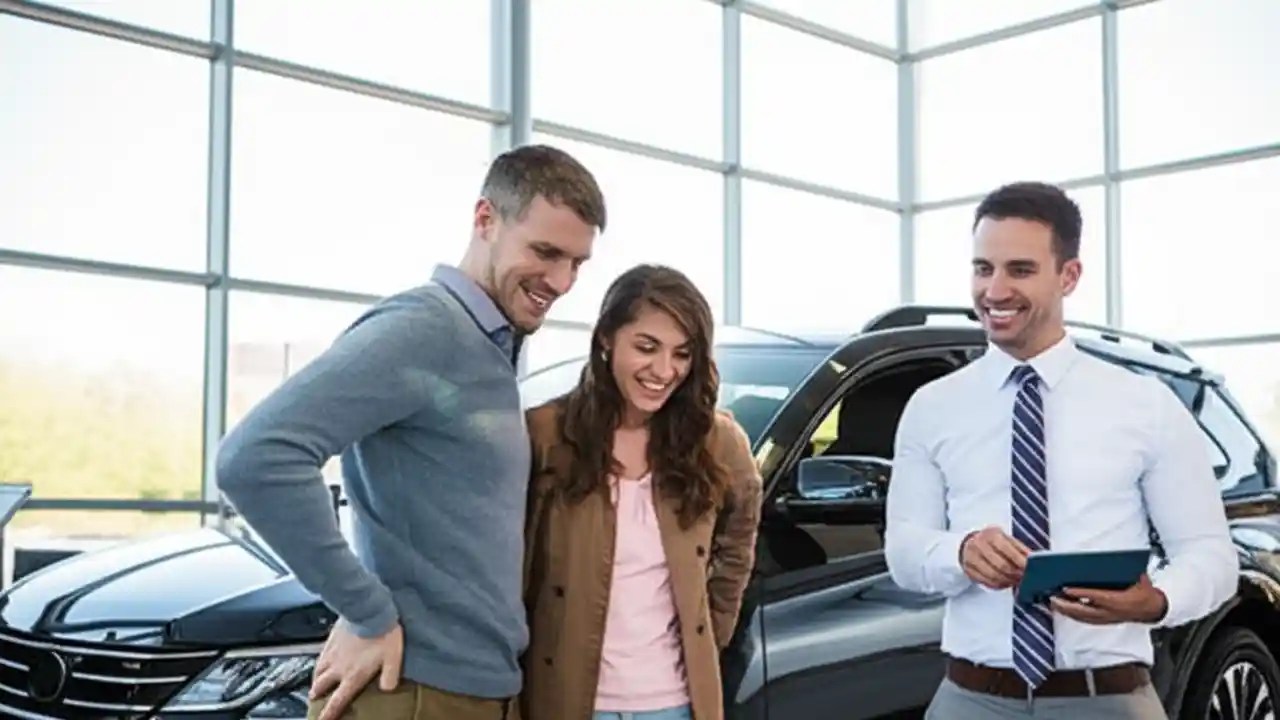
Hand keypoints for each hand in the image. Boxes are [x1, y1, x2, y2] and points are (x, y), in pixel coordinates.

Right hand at [309, 620, 403, 719]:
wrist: (369, 611)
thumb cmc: (384, 636)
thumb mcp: (393, 659)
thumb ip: (390, 676)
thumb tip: (388, 690)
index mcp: (352, 676)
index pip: (337, 701)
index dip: (328, 714)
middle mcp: (338, 668)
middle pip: (321, 687)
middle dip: (317, 697)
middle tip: (315, 702)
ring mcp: (332, 654)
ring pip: (317, 672)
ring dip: (315, 682)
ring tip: (315, 686)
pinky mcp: (330, 640)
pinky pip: (319, 657)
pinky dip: (317, 665)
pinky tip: (321, 663)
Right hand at [960, 526, 1029, 589]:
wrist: (970, 543)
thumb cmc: (993, 541)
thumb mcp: (1006, 538)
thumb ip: (1020, 549)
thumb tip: (1034, 560)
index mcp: (991, 535)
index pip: (1008, 550)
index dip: (1020, 561)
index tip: (1030, 568)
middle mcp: (979, 546)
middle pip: (1001, 566)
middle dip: (1016, 574)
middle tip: (1025, 578)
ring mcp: (971, 559)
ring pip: (994, 576)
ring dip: (1008, 581)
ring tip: (1017, 581)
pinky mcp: (969, 571)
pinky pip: (987, 582)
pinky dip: (1000, 585)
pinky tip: (1006, 583)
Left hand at [1050, 574, 1167, 624]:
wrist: (1152, 610)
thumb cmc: (1143, 591)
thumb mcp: (1139, 578)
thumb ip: (1127, 569)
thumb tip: (1114, 559)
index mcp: (1118, 601)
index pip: (1096, 597)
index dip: (1080, 594)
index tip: (1066, 588)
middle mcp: (1110, 613)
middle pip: (1083, 611)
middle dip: (1066, 605)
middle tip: (1051, 597)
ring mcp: (1106, 619)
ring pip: (1082, 617)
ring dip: (1066, 611)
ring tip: (1052, 602)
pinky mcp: (1104, 621)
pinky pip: (1084, 619)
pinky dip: (1073, 614)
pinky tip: (1063, 608)